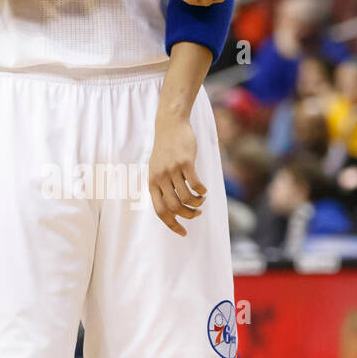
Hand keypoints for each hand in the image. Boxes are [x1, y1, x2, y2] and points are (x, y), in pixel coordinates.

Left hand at [149, 115, 205, 236]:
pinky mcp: (185, 162)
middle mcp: (160, 178)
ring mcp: (173, 170)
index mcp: (152, 182)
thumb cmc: (165, 150)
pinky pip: (195, 184)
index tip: (183, 232)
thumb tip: (172, 210)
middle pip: (175, 207)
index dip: (172, 225)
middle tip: (197, 213)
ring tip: (201, 200)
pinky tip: (204, 190)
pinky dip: (202, 191)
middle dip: (188, 215)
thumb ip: (162, 187)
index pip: (160, 211)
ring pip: (186, 197)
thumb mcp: (157, 169)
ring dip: (196, 203)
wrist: (170, 125)